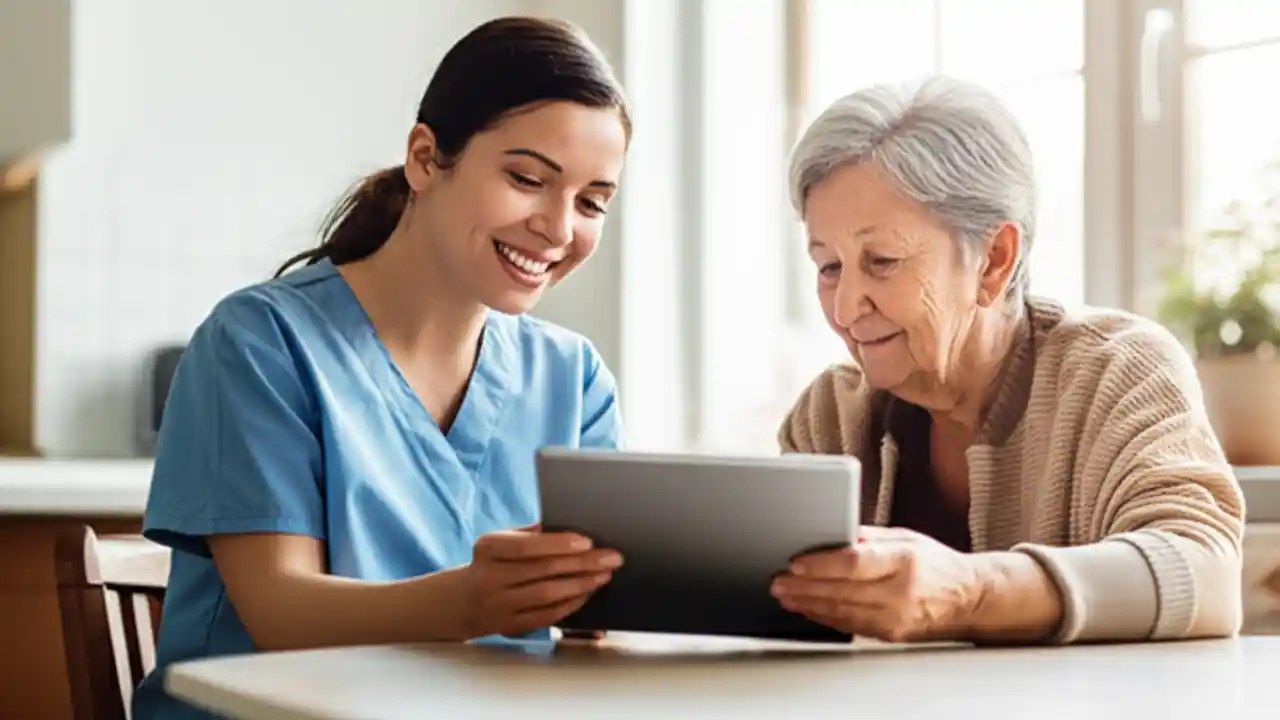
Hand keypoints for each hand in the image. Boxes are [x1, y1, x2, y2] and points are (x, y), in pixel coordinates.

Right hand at [458, 527, 622, 638]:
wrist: (462, 601)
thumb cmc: (491, 563)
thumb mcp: (500, 541)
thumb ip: (529, 533)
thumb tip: (567, 527)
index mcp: (488, 549)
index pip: (526, 547)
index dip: (558, 544)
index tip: (587, 542)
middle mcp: (490, 578)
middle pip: (542, 571)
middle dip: (582, 564)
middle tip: (611, 558)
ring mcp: (499, 605)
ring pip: (546, 595)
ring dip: (581, 584)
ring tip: (604, 575)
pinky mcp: (509, 626)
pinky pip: (546, 616)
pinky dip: (570, 604)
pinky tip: (587, 593)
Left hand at [771, 526, 982, 642]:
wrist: (967, 597)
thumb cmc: (935, 563)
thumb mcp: (905, 537)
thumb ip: (868, 536)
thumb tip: (834, 531)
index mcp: (904, 560)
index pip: (855, 563)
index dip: (821, 565)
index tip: (796, 563)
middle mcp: (900, 591)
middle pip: (842, 591)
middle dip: (805, 587)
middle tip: (779, 582)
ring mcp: (896, 617)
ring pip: (842, 612)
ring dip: (808, 605)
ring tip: (786, 596)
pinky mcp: (891, 634)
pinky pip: (850, 626)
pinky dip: (826, 617)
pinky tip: (809, 609)